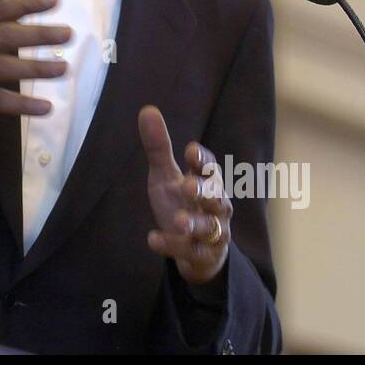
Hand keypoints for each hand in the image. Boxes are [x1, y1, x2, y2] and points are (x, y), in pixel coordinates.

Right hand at [0, 0, 71, 134]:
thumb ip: (2, 14)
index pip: (0, 9)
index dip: (27, 3)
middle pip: (5, 35)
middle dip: (37, 33)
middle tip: (67, 33)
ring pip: (3, 66)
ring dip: (35, 68)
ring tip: (62, 68)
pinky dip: (22, 104)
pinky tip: (45, 107)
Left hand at [138, 105, 231, 285]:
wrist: (196, 251)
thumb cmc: (182, 204)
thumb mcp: (166, 176)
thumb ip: (159, 148)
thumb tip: (147, 109)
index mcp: (207, 183)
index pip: (210, 168)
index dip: (202, 160)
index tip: (189, 151)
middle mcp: (216, 207)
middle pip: (217, 197)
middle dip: (203, 191)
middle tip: (187, 186)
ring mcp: (213, 233)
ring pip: (210, 228)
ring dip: (194, 223)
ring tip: (177, 220)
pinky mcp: (204, 256)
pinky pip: (193, 252)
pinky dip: (174, 246)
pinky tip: (152, 239)